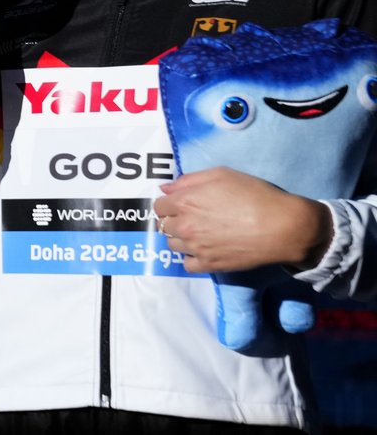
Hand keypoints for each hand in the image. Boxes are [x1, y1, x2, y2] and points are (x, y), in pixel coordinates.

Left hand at [154, 166, 332, 272]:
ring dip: (180, 238)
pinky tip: (203, 250)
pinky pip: (187, 264)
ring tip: (199, 233)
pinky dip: (191, 258)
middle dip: (173, 220)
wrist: (281, 226)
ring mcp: (196, 248)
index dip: (169, 203)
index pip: (158, 205)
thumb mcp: (221, 175)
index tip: (180, 203)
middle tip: (192, 217)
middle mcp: (185, 226)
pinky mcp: (209, 265)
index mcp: (185, 202)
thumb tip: (166, 189)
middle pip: (163, 225)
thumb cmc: (253, 195)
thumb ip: (188, 180)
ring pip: (173, 245)